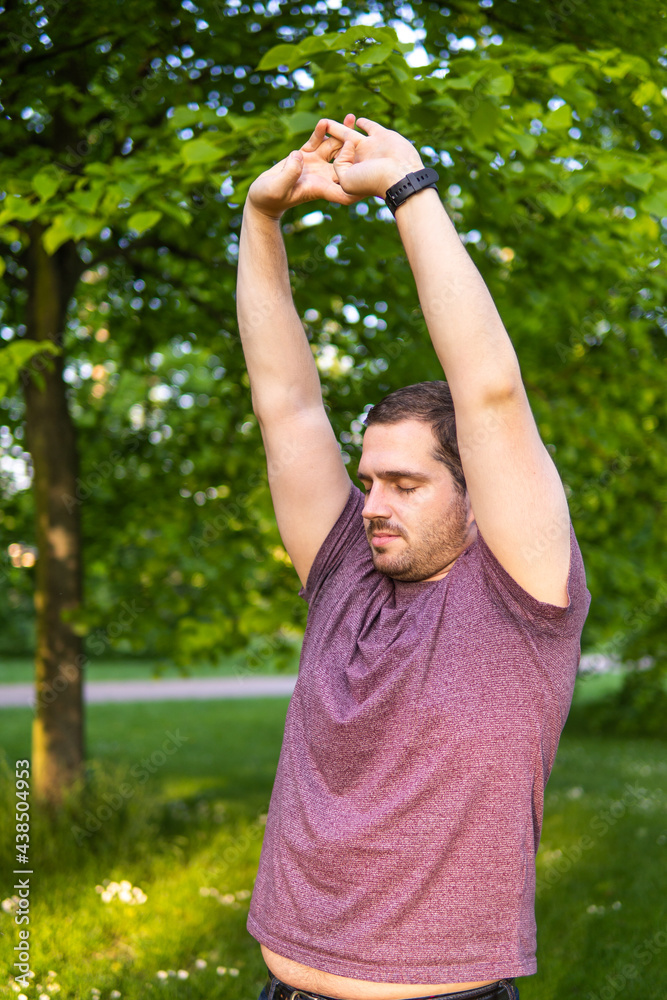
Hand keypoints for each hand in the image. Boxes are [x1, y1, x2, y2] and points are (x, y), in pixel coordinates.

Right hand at [246, 119, 363, 219]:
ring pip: (334, 148)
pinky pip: (317, 141)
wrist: (262, 196)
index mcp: (321, 188)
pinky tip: (325, 120)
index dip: (358, 185)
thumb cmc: (269, 198)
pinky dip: (321, 131)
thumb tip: (298, 157)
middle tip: (366, 137)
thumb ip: (289, 174)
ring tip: (351, 117)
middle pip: (346, 164)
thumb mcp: (277, 187)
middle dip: (357, 151)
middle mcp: (323, 177)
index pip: (345, 191)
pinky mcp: (306, 156)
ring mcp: (316, 165)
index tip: (366, 172)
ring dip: (343, 133)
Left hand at [325, 114, 424, 198]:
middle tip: (319, 127)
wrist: (400, 174)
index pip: (332, 161)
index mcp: (349, 172)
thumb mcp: (345, 179)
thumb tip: (345, 145)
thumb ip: (339, 163)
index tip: (307, 151)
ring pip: (351, 135)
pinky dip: (364, 124)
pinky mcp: (382, 137)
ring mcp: (370, 148)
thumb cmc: (373, 181)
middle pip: (338, 147)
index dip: (320, 154)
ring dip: (341, 128)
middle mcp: (359, 161)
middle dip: (329, 139)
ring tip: (330, 122)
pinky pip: (369, 128)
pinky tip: (357, 120)